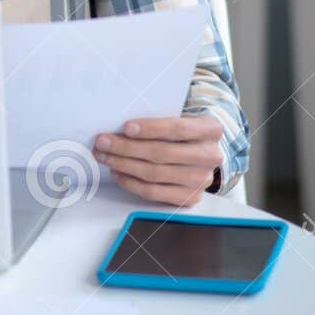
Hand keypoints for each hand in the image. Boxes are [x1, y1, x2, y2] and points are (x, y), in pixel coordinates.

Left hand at [93, 115, 223, 206]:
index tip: (126, 127)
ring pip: (154, 174)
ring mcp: (201, 180)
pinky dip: (131, 183)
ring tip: (105, 156)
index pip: (178, 129)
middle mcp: (210, 156)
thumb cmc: (185, 132)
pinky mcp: (190, 198)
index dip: (151, 128)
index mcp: (211, 130)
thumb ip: (160, 119)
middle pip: (161, 153)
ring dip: (123, 164)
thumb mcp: (181, 117)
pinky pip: (154, 193)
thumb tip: (121, 127)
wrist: (204, 152)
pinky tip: (118, 172)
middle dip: (126, 147)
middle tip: (103, 142)